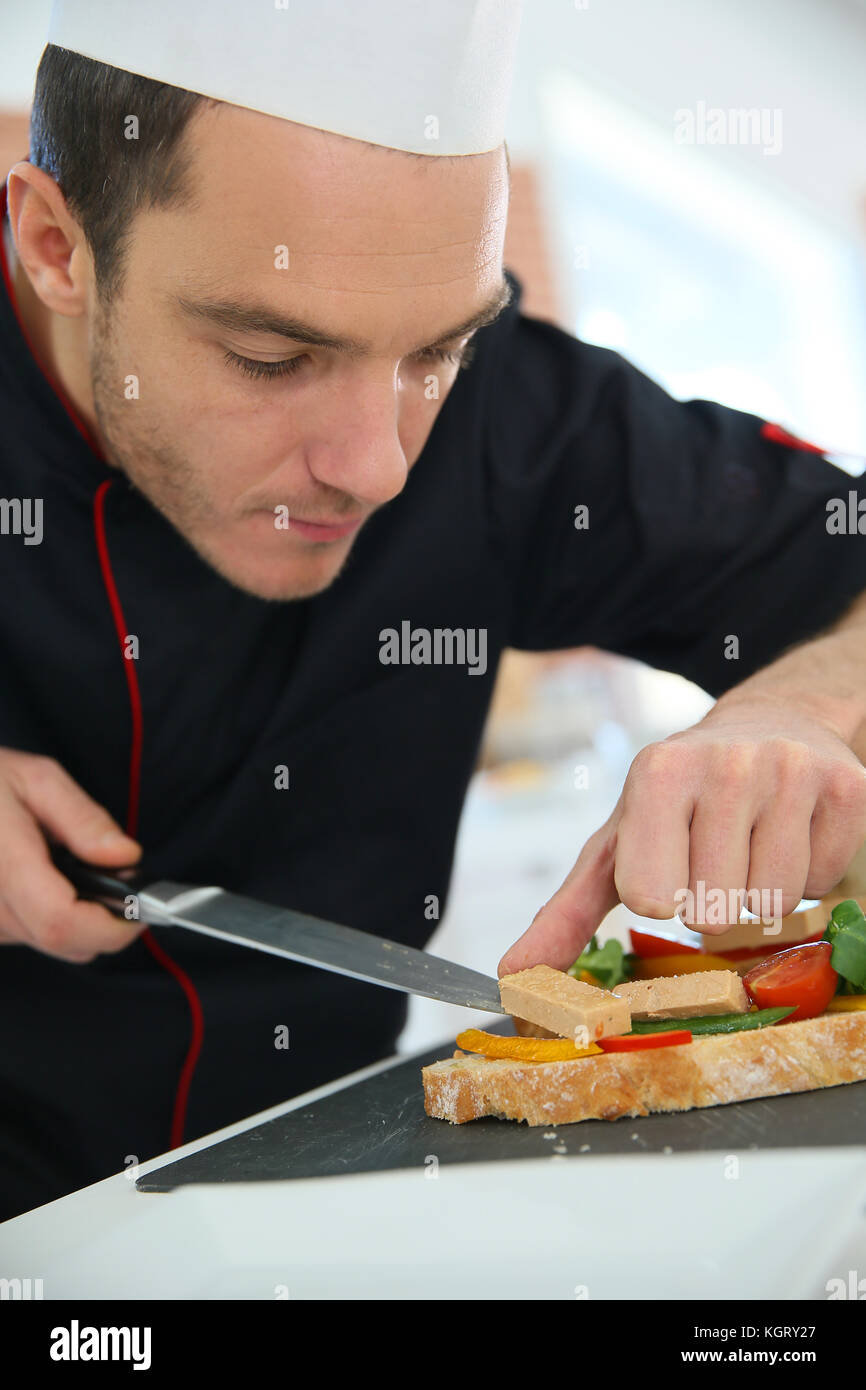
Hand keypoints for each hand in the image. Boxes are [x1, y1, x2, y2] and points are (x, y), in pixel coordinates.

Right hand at [0, 750, 143, 962]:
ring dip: (77, 920)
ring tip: (71, 871)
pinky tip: (45, 882)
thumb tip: (125, 857)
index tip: (138, 911)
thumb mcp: (37, 780)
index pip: (60, 920)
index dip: (109, 927)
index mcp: (4, 862)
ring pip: (48, 944)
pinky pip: (27, 937)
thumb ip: (84, 819)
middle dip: (104, 922)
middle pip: (62, 941)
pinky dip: (50, 918)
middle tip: (116, 881)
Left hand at [498, 697, 865, 975]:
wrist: (769, 728)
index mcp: (659, 773)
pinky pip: (825, 883)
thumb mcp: (618, 846)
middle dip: (712, 902)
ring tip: (749, 848)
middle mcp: (726, 765)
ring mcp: (791, 772)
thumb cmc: (680, 801)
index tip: (666, 870)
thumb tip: (514, 976)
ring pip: (774, 901)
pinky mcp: (847, 788)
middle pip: (715, 907)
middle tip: (712, 860)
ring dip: (760, 895)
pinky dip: (810, 878)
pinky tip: (791, 837)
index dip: (660, 896)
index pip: (651, 893)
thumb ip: (566, 914)